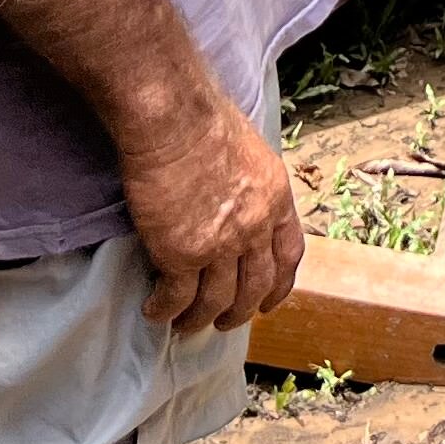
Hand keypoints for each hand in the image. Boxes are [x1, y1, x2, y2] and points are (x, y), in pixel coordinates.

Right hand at [119, 92, 302, 336]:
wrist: (173, 118)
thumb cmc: (203, 119)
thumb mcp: (250, 151)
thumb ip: (250, 184)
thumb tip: (236, 199)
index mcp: (276, 199)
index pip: (289, 255)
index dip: (280, 284)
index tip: (269, 301)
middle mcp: (255, 228)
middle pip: (255, 286)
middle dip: (240, 311)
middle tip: (224, 322)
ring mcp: (220, 245)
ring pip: (217, 300)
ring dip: (200, 318)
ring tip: (185, 325)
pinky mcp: (181, 254)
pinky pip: (177, 297)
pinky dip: (166, 310)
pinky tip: (155, 312)